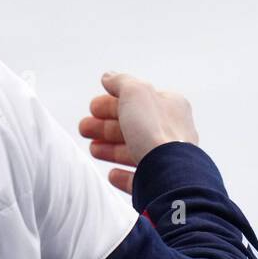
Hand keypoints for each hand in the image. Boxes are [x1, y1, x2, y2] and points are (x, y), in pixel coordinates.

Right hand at [78, 72, 198, 195]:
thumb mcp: (135, 93)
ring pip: (134, 151)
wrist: (169, 174)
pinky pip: (139, 178)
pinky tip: (112, 173)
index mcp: (170, 107)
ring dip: (111, 149)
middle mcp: (173, 132)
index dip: (111, 103)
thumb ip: (121, 82)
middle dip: (105, 126)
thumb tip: (109, 76)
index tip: (91, 108)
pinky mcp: (158, 182)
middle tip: (84, 128)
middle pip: (132, 127)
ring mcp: (167, 159)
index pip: (137, 102)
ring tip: (93, 149)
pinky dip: (123, 175)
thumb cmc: (155, 131)